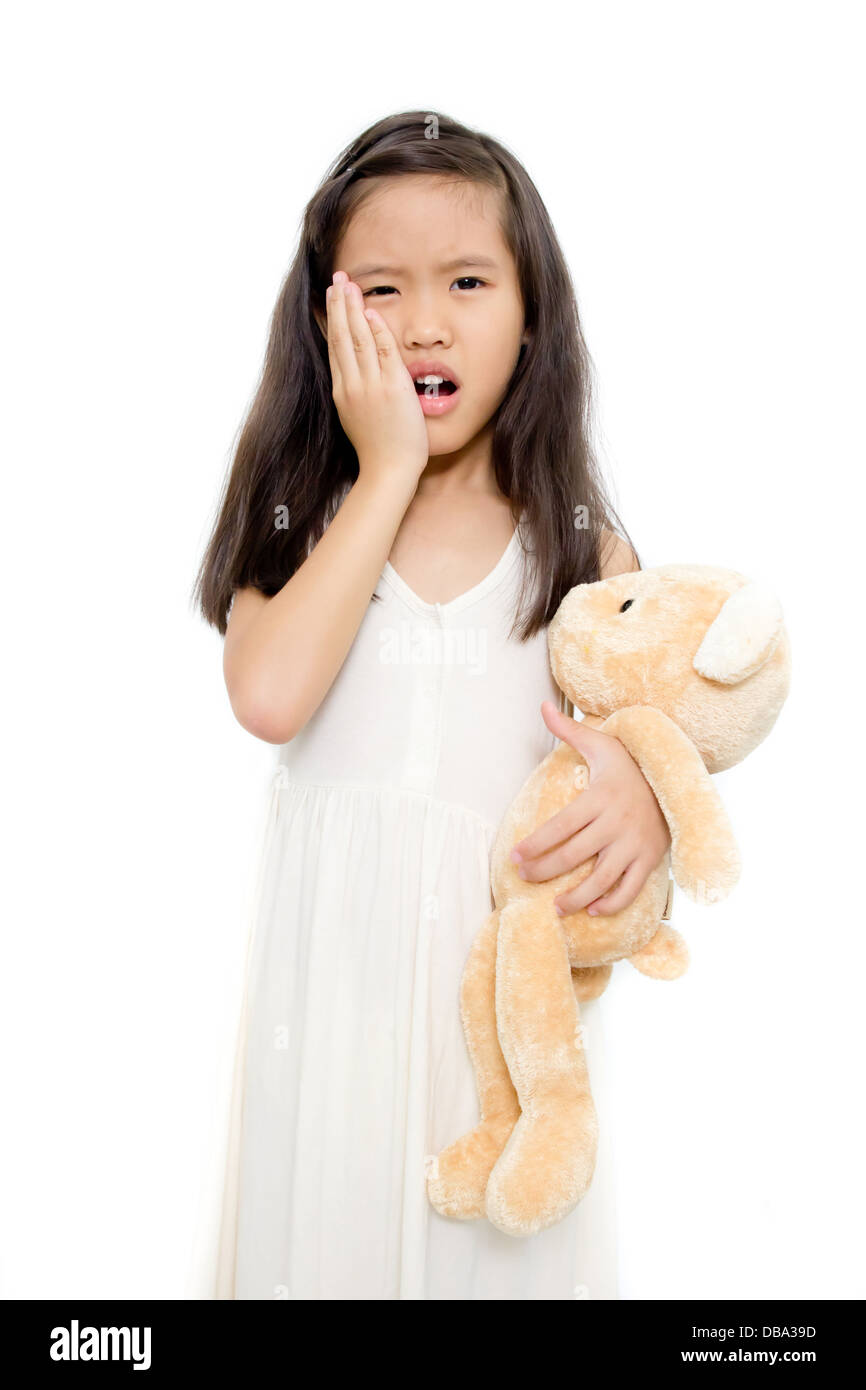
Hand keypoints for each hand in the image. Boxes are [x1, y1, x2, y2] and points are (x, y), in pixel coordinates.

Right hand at [326, 270, 428, 485]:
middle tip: (337, 279)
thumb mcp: (360, 420)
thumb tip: (361, 379)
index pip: (335, 348)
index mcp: (342, 393)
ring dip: (353, 308)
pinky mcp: (391, 388)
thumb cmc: (380, 451)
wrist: (388, 471)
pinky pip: (383, 352)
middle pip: (340, 336)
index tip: (331, 299)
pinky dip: (376, 331)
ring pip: (357, 339)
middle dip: (338, 305)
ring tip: (349, 285)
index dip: (332, 320)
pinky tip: (371, 311)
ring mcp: (370, 386)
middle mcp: (351, 386)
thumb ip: (360, 396)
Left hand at [510, 701, 670, 915]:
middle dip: (544, 871)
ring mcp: (635, 844)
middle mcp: (616, 823)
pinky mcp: (650, 858)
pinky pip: (631, 888)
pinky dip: (612, 903)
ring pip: (601, 879)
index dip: (534, 845)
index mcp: (599, 798)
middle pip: (573, 855)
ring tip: (555, 907)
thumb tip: (543, 707)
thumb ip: (569, 731)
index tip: (514, 857)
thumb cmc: (630, 763)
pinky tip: (592, 910)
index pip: (559, 827)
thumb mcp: (601, 744)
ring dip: (576, 897)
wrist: (679, 776)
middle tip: (524, 879)